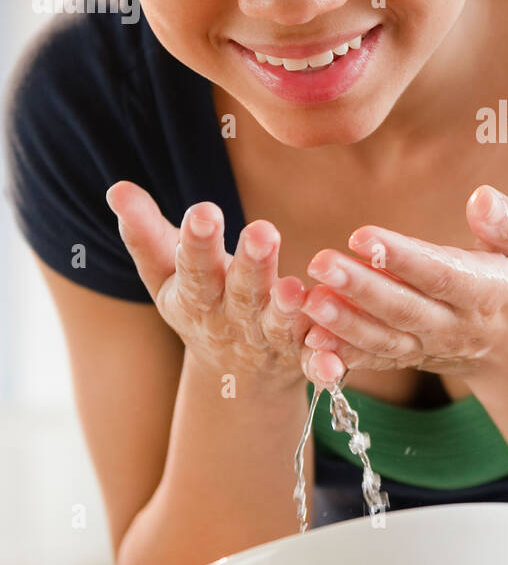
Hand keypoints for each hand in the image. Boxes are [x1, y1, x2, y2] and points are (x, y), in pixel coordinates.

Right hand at [105, 180, 314, 392]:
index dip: (197, 243)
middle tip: (262, 232)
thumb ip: (146, 233)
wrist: (236, 375)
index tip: (204, 211)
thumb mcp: (166, 274)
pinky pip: (314, 361)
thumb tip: (117, 189)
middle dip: (251, 264)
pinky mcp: (302, 357)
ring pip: (278, 325)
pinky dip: (323, 360)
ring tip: (295, 287)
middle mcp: (231, 320)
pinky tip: (332, 347)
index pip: (193, 268)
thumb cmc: (201, 300)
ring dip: (285, 309)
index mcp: (194, 297)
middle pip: (241, 292)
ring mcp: (267, 341)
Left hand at [299, 184, 507, 384]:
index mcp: (489, 293)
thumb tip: (481, 198)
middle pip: (405, 310)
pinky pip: (373, 360)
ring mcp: (430, 347)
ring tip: (307, 299)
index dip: (403, 258)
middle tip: (320, 261)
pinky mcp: (409, 358)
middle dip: (361, 289)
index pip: (441, 275)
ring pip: (384, 339)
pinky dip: (340, 353)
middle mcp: (456, 326)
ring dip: (344, 322)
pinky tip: (308, 336)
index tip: (363, 235)